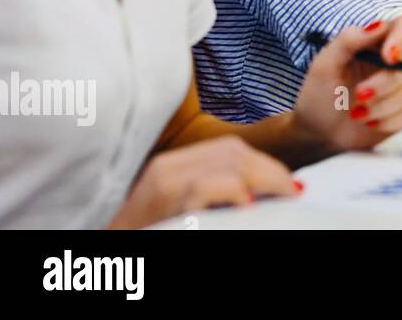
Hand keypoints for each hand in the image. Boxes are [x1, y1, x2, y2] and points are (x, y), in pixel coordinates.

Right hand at [109, 136, 297, 228]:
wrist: (109, 252)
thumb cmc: (152, 234)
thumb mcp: (183, 209)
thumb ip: (216, 195)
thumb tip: (265, 192)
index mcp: (174, 165)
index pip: (230, 149)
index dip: (265, 163)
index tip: (288, 183)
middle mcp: (167, 167)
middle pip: (232, 151)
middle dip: (269, 169)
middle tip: (292, 191)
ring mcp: (162, 182)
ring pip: (226, 162)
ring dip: (262, 178)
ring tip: (282, 195)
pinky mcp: (161, 201)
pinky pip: (204, 186)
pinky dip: (232, 191)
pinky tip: (247, 204)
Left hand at [292, 16, 401, 152]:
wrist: (318, 131)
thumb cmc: (319, 94)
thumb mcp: (324, 65)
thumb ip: (348, 40)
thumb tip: (378, 25)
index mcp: (375, 43)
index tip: (388, 56)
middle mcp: (394, 61)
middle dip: (385, 83)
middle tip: (360, 96)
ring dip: (383, 105)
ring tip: (357, 114)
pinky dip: (390, 121)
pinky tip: (370, 123)